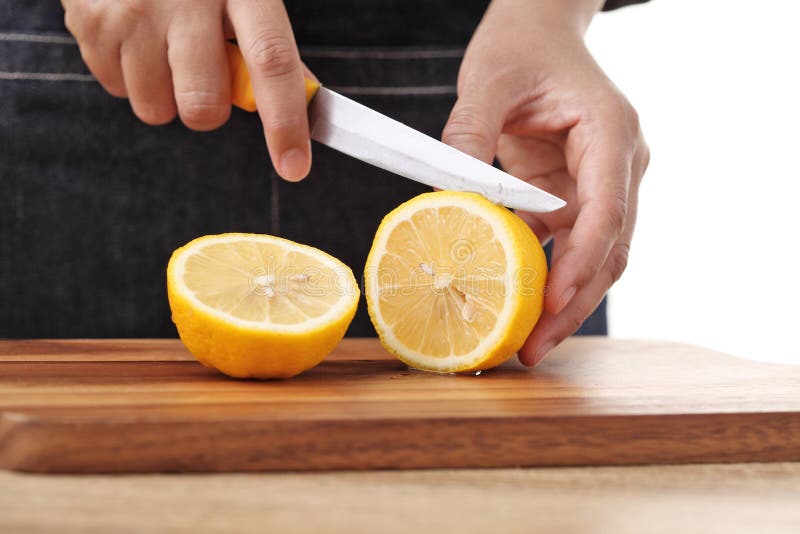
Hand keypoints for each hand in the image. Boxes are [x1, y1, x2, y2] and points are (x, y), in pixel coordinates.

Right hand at [62, 0, 311, 180]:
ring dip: (165, 94)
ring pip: (156, 109)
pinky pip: (117, 90)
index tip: (294, 166)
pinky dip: (130, 76)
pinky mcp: (91, 21)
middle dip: (208, 110)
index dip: (285, 121)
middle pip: (203, 105)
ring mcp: (132, 11)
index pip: (271, 62)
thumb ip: (267, 42)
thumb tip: (303, 97)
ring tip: (163, 47)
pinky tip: (135, 37)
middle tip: (202, 76)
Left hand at [442, 0, 648, 365]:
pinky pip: (563, 244)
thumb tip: (449, 198)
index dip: (582, 262)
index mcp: (611, 132)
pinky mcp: (573, 195)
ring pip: (593, 256)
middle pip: (609, 248)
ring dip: (561, 301)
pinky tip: (511, 305)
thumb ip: (468, 134)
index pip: (607, 208)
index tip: (549, 303)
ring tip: (525, 344)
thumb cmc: (521, 47)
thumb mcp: (488, 81)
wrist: (537, 33)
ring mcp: (600, 183)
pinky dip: (541, 276)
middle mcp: (617, 164)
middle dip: (573, 303)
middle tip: (533, 348)